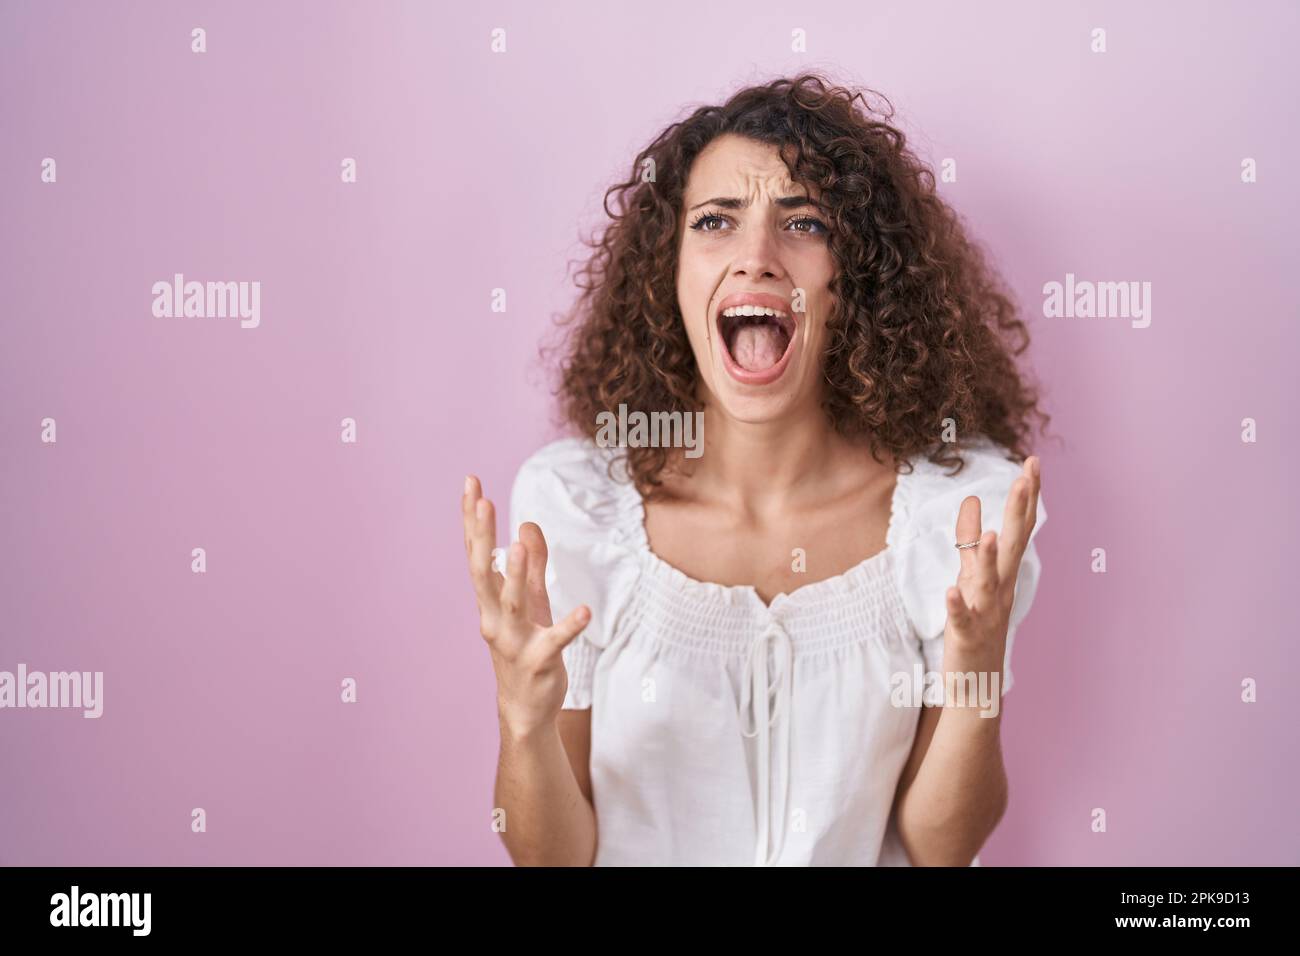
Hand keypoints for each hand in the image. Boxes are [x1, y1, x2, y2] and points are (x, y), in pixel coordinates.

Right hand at [462, 475, 590, 736]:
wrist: (525, 710)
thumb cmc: (526, 649)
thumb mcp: (530, 602)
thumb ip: (531, 564)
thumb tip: (528, 523)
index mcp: (489, 602)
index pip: (476, 553)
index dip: (472, 520)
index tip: (471, 483)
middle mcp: (494, 618)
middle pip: (482, 571)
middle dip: (480, 535)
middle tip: (482, 500)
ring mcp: (514, 642)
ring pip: (512, 603)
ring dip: (514, 574)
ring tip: (517, 544)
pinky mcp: (540, 661)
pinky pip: (554, 641)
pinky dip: (569, 626)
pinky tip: (584, 610)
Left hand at [942, 456, 1041, 681]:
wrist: (978, 686)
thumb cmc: (977, 626)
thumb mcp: (972, 577)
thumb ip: (970, 541)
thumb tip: (970, 500)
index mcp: (1003, 574)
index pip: (1018, 528)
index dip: (1026, 496)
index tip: (1032, 461)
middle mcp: (1000, 590)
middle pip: (1012, 545)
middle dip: (1019, 510)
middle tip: (1027, 475)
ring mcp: (985, 613)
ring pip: (987, 582)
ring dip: (989, 558)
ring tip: (991, 533)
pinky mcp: (965, 636)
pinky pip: (962, 619)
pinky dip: (958, 605)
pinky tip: (951, 591)